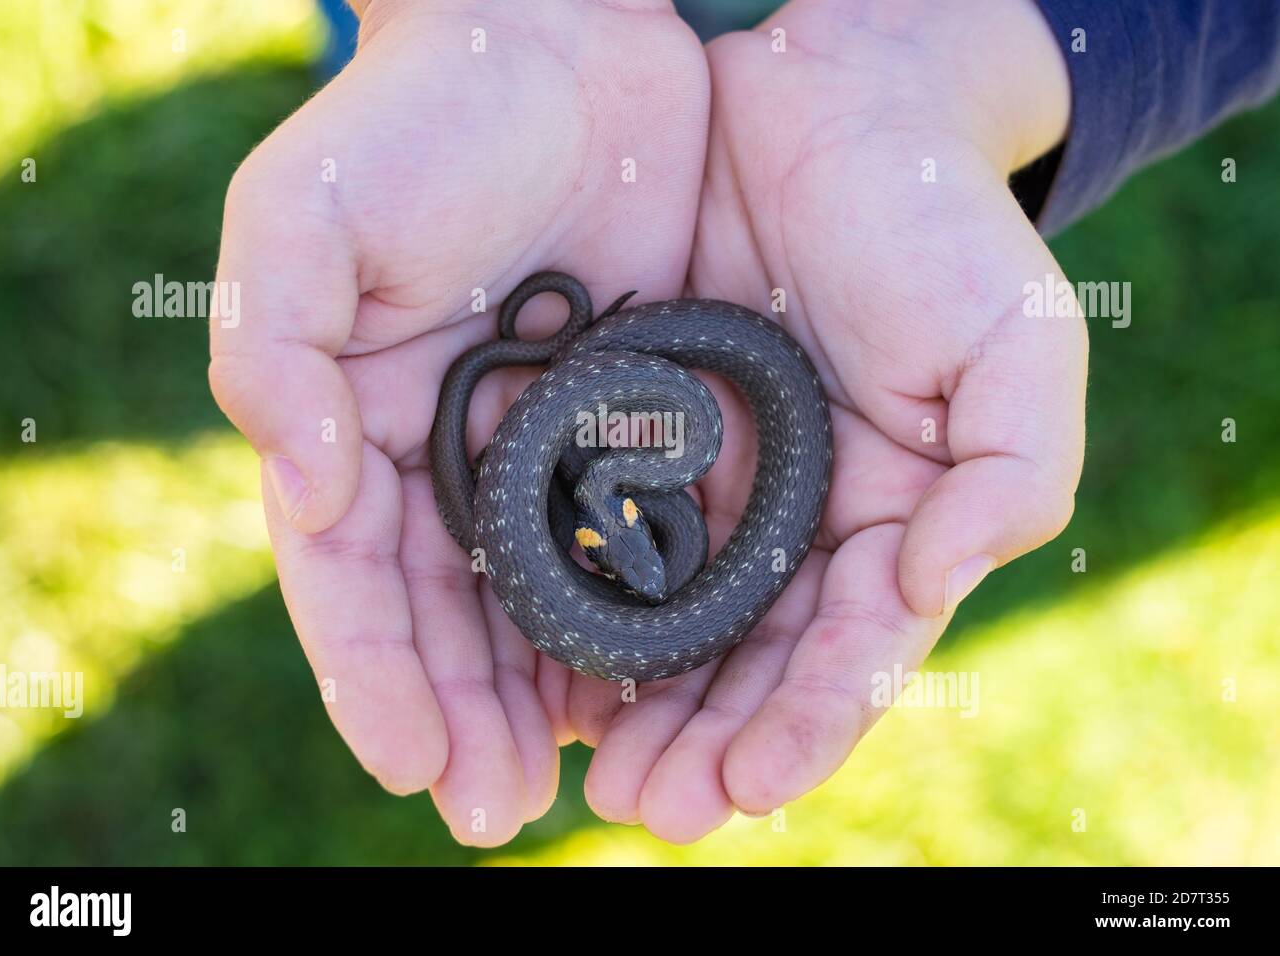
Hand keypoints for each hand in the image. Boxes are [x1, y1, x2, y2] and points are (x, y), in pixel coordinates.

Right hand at [209, 0, 708, 844]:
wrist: (558, 40)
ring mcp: (542, 448)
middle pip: (449, 618)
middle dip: (466, 718)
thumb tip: (300, 490)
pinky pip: (635, 537)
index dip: (372, 674)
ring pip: (542, 600)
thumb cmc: (418, 117)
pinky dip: (638, 615)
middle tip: (500, 811)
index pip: (352, 580)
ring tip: (585, 785)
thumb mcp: (307, 214)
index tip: (412, 761)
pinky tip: (658, 685)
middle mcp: (446, 457)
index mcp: (356, 425)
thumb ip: (276, 350)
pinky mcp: (633, 421)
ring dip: (551, 698)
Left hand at [572, 0, 1086, 841]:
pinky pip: (601, 529)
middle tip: (646, 807)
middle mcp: (795, 520)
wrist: (829, 107)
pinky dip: (577, 600)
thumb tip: (928, 584)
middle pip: (749, 659)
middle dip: (704, 741)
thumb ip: (1010, 474)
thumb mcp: (1014, 342)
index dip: (805, 723)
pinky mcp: (635, 431)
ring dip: (634, 700)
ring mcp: (713, 482)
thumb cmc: (934, 222)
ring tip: (592, 772)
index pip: (849, 650)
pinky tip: (545, 660)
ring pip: (669, 617)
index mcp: (887, 518)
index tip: (749, 786)